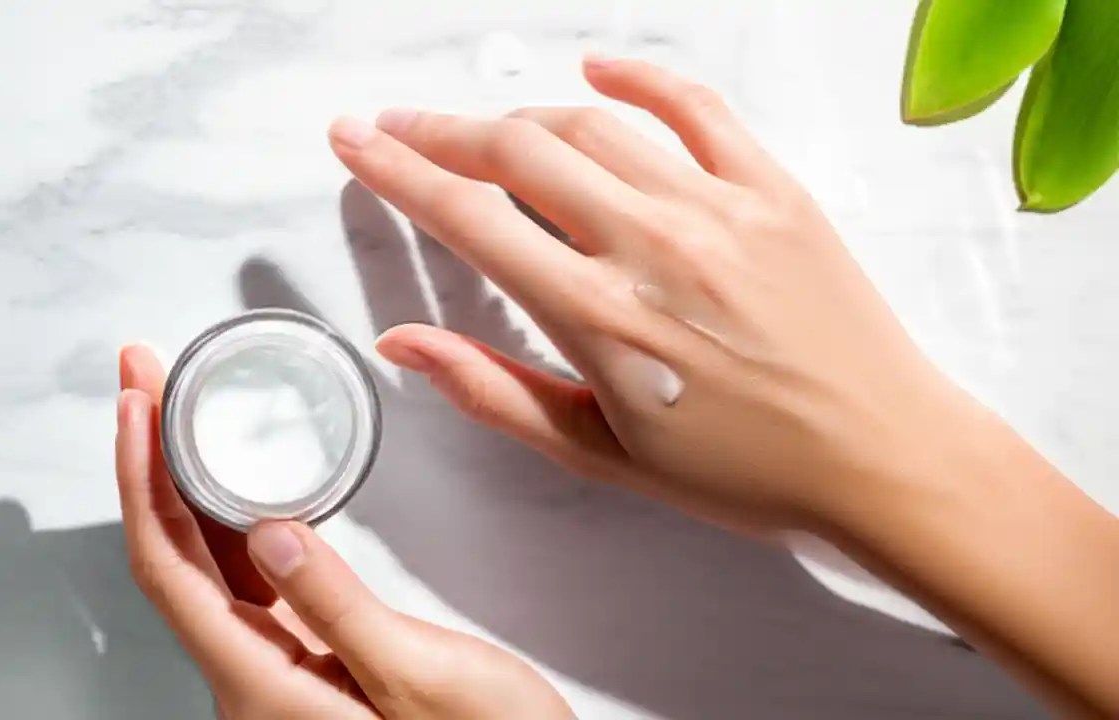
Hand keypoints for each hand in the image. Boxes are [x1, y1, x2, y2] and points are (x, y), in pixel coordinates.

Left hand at [114, 346, 572, 718]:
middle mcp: (254, 684)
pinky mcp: (310, 657)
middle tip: (144, 379)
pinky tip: (236, 479)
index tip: (136, 408)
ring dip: (185, 483)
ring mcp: (278, 670)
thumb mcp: (416, 675)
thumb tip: (269, 534)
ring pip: (206, 565)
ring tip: (177, 409)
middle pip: (174, 559)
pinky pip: (249, 580)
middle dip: (150, 462)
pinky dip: (231, 517)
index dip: (141, 483)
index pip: (170, 573)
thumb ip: (337, 607)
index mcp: (263, 693)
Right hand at [333, 56, 956, 533]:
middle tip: (399, 126)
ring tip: (485, 129)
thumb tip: (406, 344)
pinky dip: (639, 80)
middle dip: (440, 132)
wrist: (880, 458)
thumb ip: (495, 392)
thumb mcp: (601, 455)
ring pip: (592, 126)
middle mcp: (652, 247)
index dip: (398, 172)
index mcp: (601, 318)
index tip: (356, 142)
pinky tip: (598, 73)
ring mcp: (718, 209)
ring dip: (522, 115)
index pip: (470, 218)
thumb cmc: (748, 473)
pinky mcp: (773, 191)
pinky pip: (697, 109)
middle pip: (518, 151)